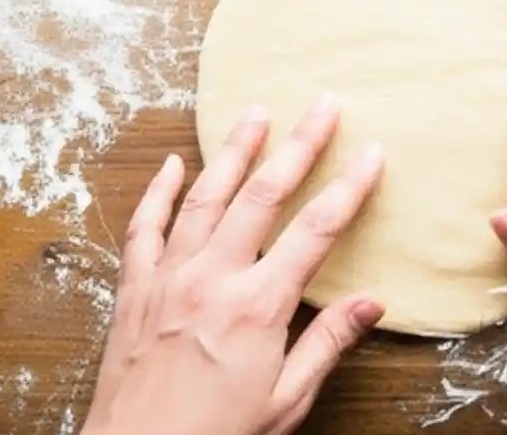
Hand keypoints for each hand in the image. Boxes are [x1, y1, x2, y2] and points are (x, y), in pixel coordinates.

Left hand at [83, 98, 385, 434]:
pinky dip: (159, 191)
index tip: (372, 153)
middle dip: (299, 144)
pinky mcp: (134, 289)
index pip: (316, 231)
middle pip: (264, 194)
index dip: (349, 188)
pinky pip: (145, 226)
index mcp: (257, 307)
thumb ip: (327, 344)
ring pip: (206, 197)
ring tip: (257, 113)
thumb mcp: (286, 401)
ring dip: (235, 151)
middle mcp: (212, 279)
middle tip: (324, 106)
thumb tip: (372, 303)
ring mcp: (168, 278)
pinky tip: (173, 163)